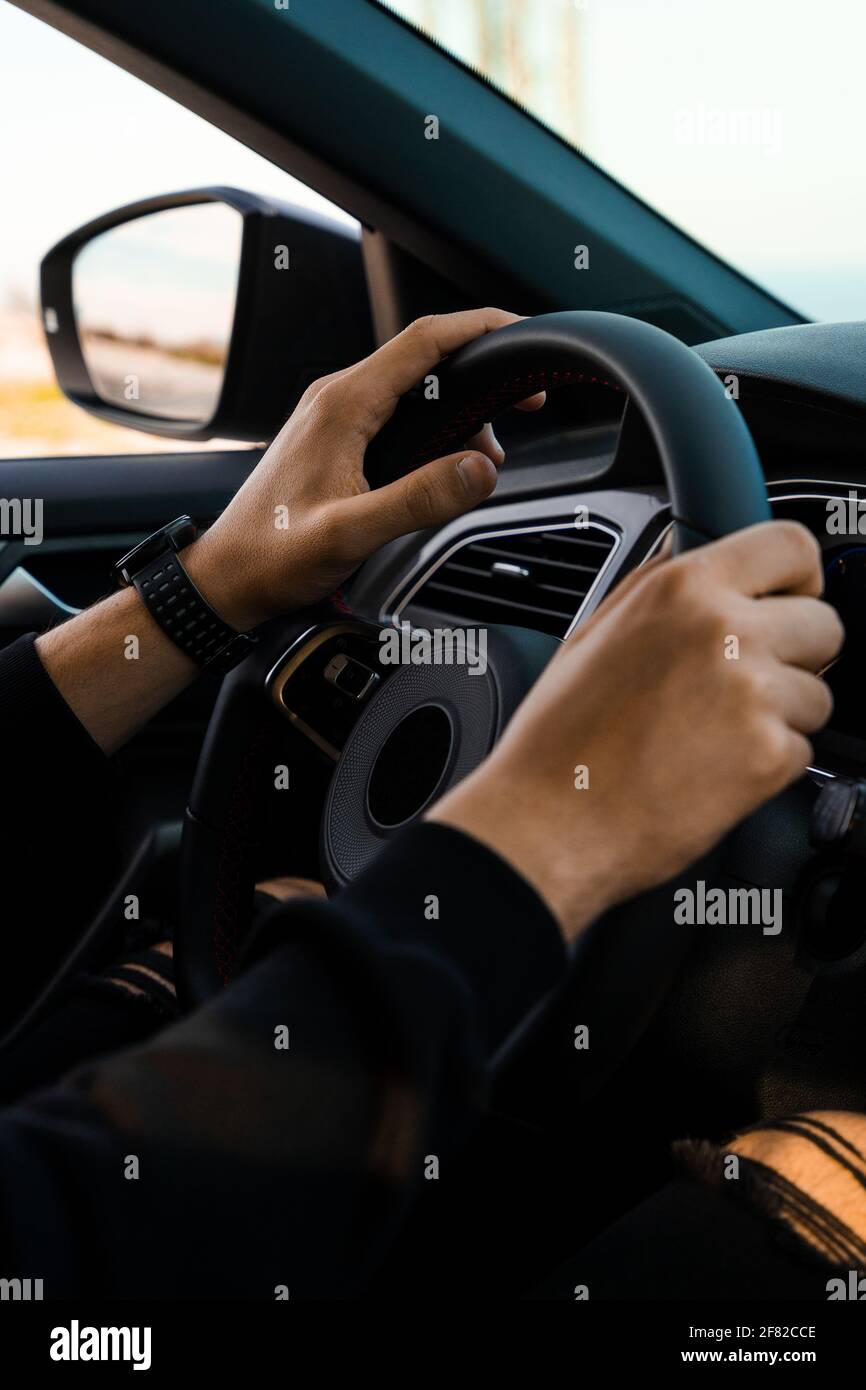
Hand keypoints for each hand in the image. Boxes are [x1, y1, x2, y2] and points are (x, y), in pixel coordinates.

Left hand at [184, 308, 543, 630]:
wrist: (225, 578)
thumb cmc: (271, 556)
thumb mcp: (350, 533)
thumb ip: (418, 500)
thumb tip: (480, 469)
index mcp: (342, 405)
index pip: (424, 340)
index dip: (482, 328)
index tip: (523, 335)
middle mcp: (338, 399)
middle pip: (426, 360)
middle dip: (482, 378)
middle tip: (526, 407)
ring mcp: (336, 417)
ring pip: (415, 393)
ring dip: (460, 416)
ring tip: (484, 463)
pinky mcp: (337, 440)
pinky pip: (398, 417)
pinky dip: (434, 435)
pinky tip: (445, 473)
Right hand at [429, 521, 843, 940]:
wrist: (548, 823)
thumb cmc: (559, 736)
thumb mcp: (594, 631)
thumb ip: (657, 584)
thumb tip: (696, 550)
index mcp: (682, 589)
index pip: (792, 547)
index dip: (798, 579)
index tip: (789, 600)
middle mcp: (725, 632)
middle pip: (825, 625)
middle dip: (798, 654)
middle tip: (747, 682)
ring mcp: (753, 695)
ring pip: (819, 695)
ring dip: (782, 715)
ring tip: (712, 735)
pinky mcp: (768, 757)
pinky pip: (803, 750)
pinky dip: (768, 765)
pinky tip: (711, 770)